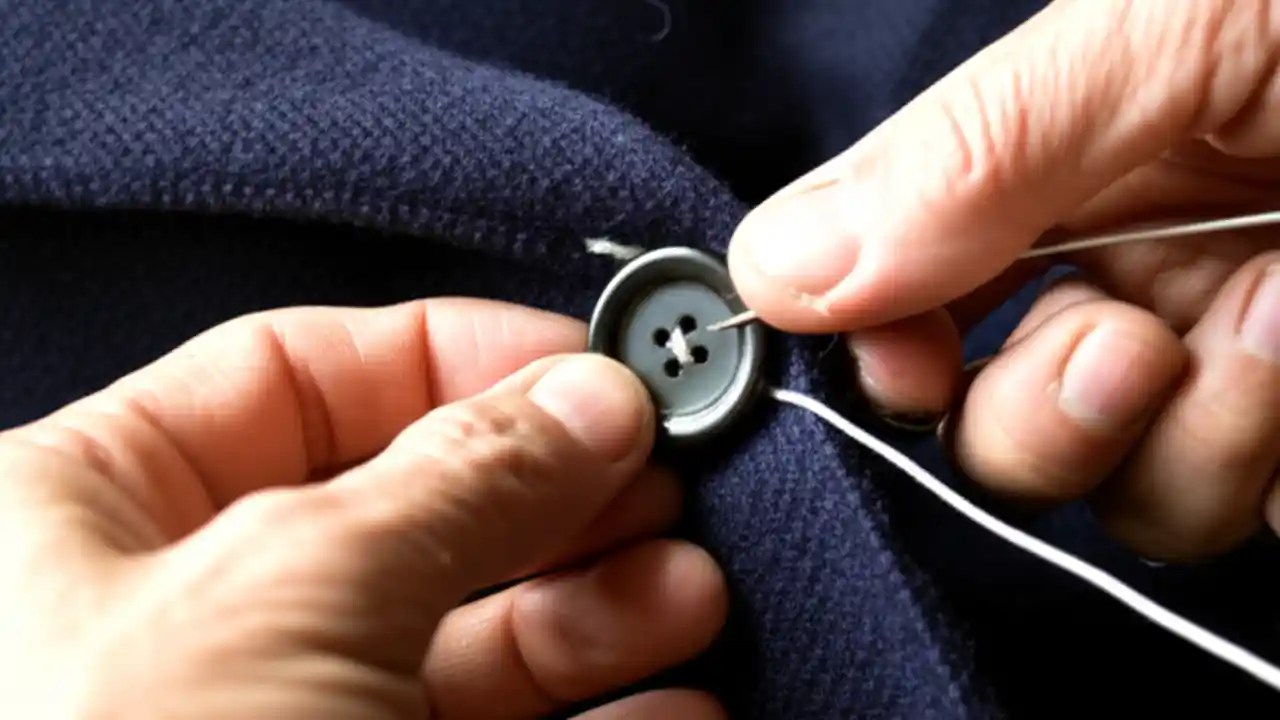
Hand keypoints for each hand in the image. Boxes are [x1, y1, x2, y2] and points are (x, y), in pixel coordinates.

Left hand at [0, 299, 726, 718]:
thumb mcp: (288, 593)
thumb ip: (455, 477)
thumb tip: (583, 395)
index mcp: (88, 513)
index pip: (297, 372)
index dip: (457, 355)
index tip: (591, 366)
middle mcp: (184, 619)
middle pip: (407, 502)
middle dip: (553, 490)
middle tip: (662, 479)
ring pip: (465, 635)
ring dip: (596, 608)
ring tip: (688, 591)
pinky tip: (673, 709)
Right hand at [728, 0, 1279, 560]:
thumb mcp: (1161, 35)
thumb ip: (970, 153)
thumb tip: (772, 268)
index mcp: (1055, 173)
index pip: (898, 297)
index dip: (880, 354)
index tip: (910, 364)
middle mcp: (1122, 278)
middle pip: (988, 434)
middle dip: (1034, 422)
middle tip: (1125, 346)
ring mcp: (1217, 370)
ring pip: (1114, 499)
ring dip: (1176, 440)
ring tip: (1272, 322)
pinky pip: (1233, 524)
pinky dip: (1265, 476)